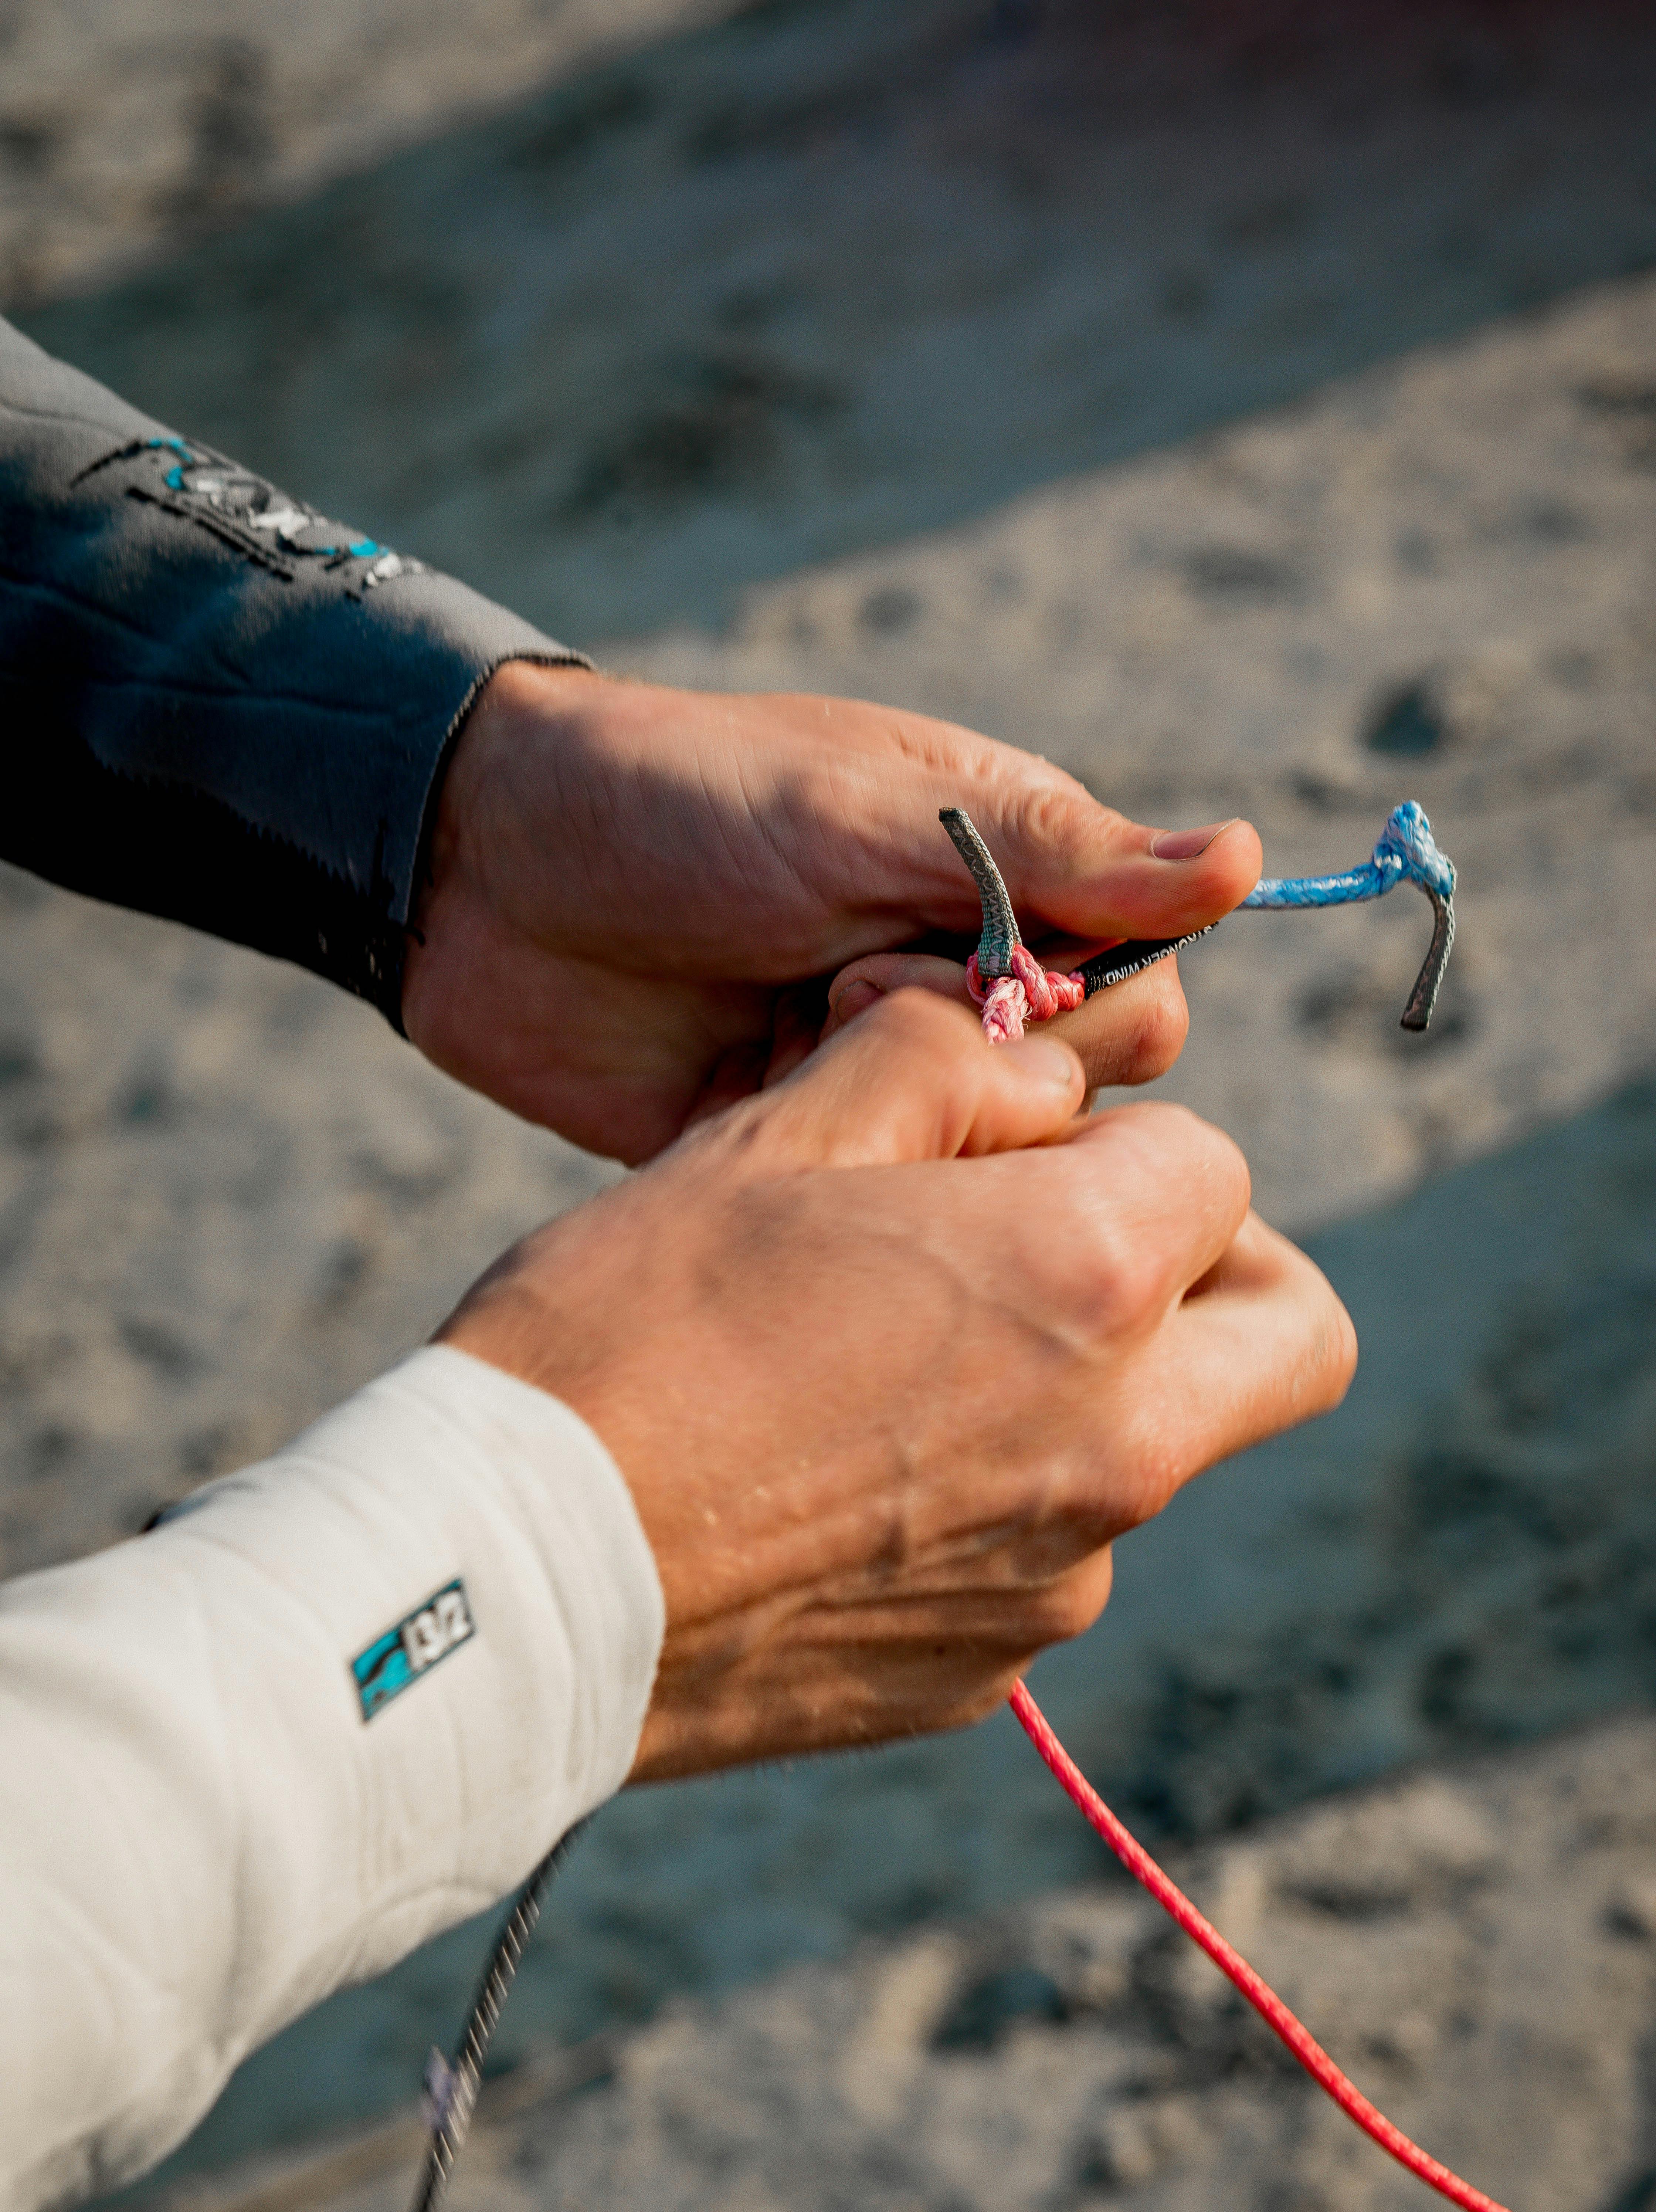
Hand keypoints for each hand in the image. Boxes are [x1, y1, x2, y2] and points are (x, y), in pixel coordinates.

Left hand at [404, 663, 1260, 1162]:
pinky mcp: (806, 1148)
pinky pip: (874, 1206)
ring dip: (904, 1121)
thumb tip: (1242, 858)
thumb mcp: (862, 810)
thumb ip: (1044, 854)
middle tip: (846, 996)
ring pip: (981, 1160)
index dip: (1080, 1004)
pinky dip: (836, 1178)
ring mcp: (883, 1074)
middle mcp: (963, 983)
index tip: (970, 973)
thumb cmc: (679, 802)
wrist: (482, 874)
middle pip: (1081, 1088)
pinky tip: (754, 1111)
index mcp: (1005, 876)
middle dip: (990, 1068)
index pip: (1144, 979)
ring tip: (785, 1032)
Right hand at [438, 991, 1355, 1780]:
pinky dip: (988, 1507)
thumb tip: (1040, 1067)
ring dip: (1080, 1392)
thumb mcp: (774, 1134)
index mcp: (1088, 1281)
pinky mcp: (988, 1673)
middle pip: (1293, 1335)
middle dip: (1221, 1274)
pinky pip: (1043, 1559)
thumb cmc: (629, 1329)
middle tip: (1078, 1253)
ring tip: (882, 1378)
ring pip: (1156, 1449)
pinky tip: (834, 1489)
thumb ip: (940, 1061)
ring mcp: (1062, 1580)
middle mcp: (1120, 1444)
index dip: (1122, 1143)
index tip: (1014, 1159)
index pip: (1217, 1169)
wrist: (509, 1581)